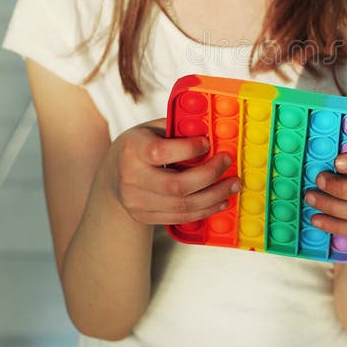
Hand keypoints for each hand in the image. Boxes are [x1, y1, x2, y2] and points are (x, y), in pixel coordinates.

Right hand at [97, 118, 239, 225]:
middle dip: (210, 175)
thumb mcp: (152, 129)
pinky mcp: (144, 217)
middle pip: (177, 185)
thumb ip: (178, 129)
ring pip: (182, 206)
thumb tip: (213, 130)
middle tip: (228, 163)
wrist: (113, 175)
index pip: (160, 152)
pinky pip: (180, 218)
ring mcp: (136, 202)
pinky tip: (220, 200)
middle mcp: (131, 178)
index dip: (189, 149)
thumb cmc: (140, 146)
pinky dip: (205, 210)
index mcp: (133, 149)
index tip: (208, 143)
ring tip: (233, 185)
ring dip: (214, 196)